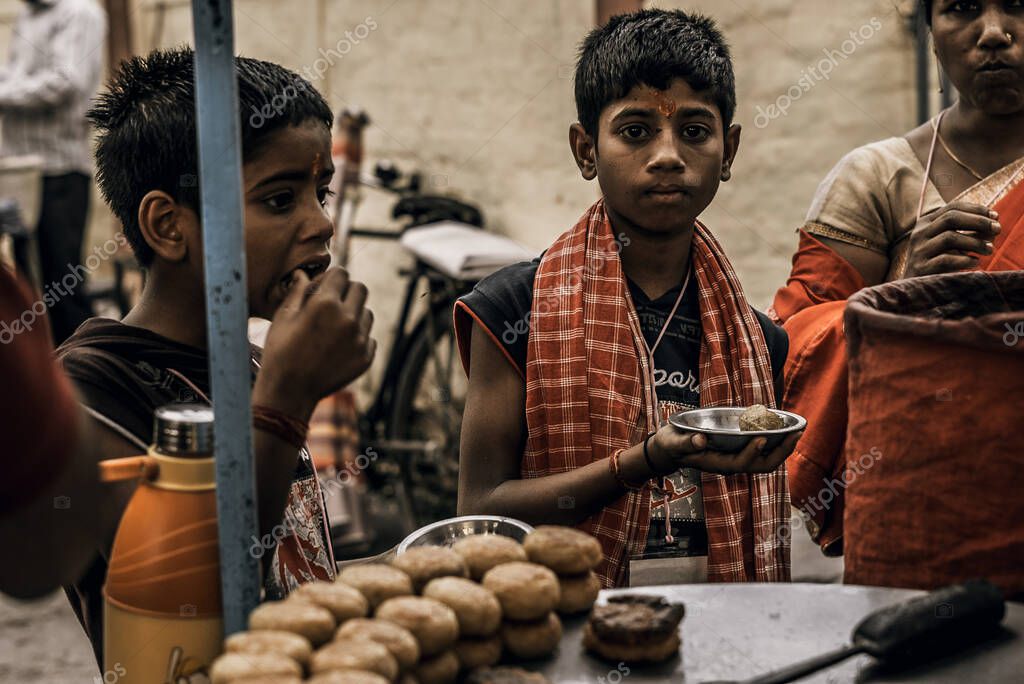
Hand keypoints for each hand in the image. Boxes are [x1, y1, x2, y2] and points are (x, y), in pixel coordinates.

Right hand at [254, 267, 375, 419]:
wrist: (290, 392)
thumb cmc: (280, 352)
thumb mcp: (283, 317)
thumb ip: (298, 292)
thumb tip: (303, 274)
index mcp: (326, 304)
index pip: (342, 273)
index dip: (332, 278)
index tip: (325, 287)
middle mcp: (348, 319)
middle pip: (360, 289)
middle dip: (347, 291)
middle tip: (333, 303)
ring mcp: (360, 339)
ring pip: (367, 313)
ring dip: (355, 314)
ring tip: (335, 328)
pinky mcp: (366, 357)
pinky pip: (369, 337)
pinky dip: (358, 338)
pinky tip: (339, 347)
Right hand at [648, 423, 800, 474]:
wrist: (670, 450)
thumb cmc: (671, 446)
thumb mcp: (673, 443)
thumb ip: (686, 443)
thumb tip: (700, 439)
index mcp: (716, 463)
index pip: (740, 463)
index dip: (753, 452)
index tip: (763, 436)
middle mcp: (730, 464)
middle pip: (762, 465)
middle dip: (781, 452)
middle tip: (796, 433)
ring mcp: (736, 459)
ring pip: (765, 460)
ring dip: (783, 447)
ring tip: (797, 430)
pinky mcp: (738, 452)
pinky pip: (762, 451)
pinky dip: (776, 441)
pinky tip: (783, 427)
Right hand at [902, 201, 999, 277]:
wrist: (912, 287)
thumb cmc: (937, 263)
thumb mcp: (952, 244)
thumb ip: (971, 234)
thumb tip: (994, 227)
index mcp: (926, 223)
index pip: (953, 207)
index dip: (976, 210)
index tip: (995, 217)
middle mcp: (919, 234)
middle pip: (951, 218)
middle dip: (978, 222)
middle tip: (997, 230)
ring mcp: (918, 251)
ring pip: (949, 237)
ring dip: (975, 242)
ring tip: (989, 249)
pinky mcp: (920, 268)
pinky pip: (945, 260)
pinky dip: (965, 260)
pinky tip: (975, 262)